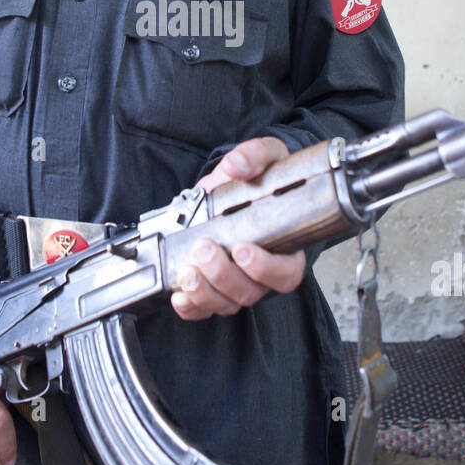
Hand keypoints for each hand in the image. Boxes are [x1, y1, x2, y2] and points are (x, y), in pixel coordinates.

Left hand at [170, 136, 305, 320]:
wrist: (230, 184)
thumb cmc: (256, 177)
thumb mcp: (262, 156)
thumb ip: (254, 156)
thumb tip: (238, 166)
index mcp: (285, 245)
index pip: (285, 273)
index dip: (266, 269)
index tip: (242, 249)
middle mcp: (262, 271)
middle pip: (250, 291)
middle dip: (224, 275)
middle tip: (205, 248)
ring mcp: (237, 282)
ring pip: (226, 303)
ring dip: (205, 292)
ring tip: (188, 270)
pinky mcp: (213, 287)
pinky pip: (204, 309)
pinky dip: (191, 306)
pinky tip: (179, 294)